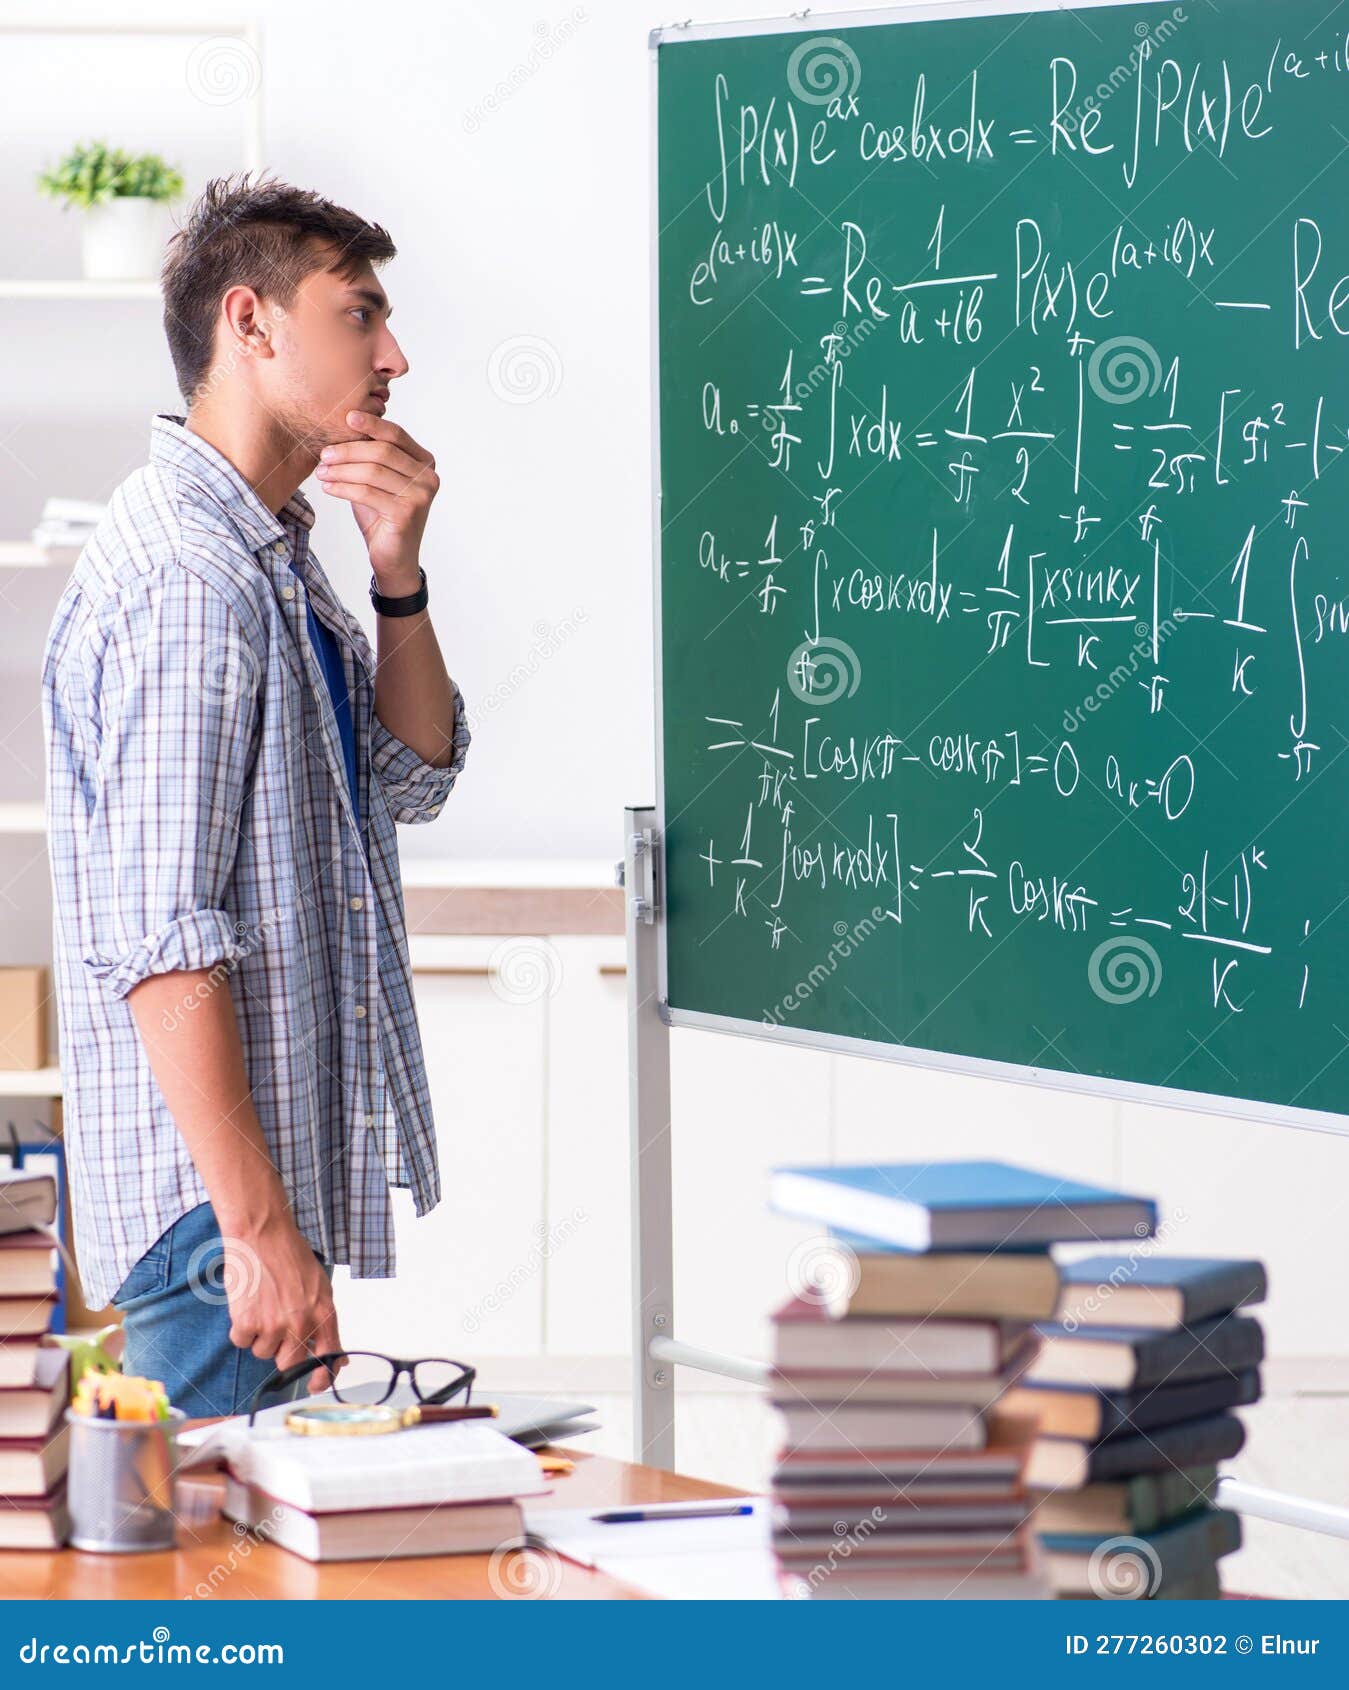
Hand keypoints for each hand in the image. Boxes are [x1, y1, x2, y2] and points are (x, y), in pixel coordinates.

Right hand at [223, 1219, 342, 1392]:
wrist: (262, 1233)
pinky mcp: (247, 1322)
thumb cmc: (289, 1253)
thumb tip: (335, 1358)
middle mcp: (301, 1323)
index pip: (328, 1357)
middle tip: (275, 1326)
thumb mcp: (319, 1285)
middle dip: (281, 1351)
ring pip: (263, 1352)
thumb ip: (325, 1321)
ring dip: (260, 1335)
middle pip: (289, 1363)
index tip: (313, 1384)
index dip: (321, 1377)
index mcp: (323, 1312)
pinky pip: (241, 1341)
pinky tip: (247, 1303)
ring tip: (262, 1304)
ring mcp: (273, 1325)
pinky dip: (240, 1327)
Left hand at [315, 410, 438, 585]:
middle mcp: (428, 477)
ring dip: (341, 470)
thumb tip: (344, 428)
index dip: (372, 424)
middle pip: (382, 452)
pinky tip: (328, 488)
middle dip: (348, 451)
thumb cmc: (383, 517)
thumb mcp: (377, 481)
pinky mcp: (406, 513)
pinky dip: (343, 488)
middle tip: (323, 454)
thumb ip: (371, 457)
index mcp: (425, 463)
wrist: (394, 558)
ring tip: (321, 472)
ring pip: (372, 472)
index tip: (347, 417)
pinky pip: (367, 493)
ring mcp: (420, 496)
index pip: (396, 435)